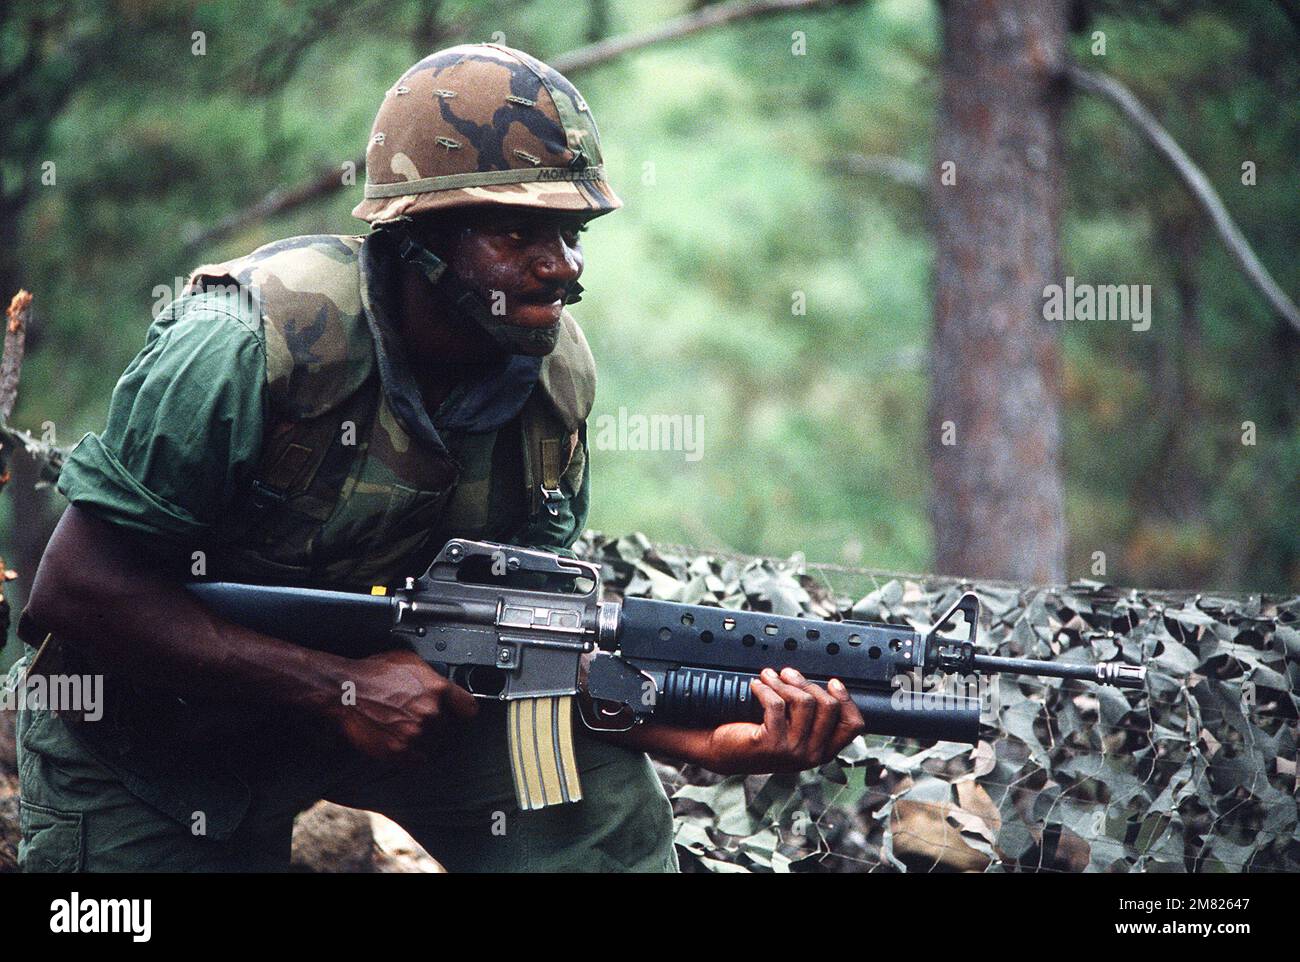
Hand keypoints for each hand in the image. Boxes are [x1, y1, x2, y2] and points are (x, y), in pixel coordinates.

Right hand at [327, 650, 478, 763]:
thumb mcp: (410, 662)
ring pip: (434, 745)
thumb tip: (442, 685)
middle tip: (421, 719)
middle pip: (449, 728)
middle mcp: (431, 712)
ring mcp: (416, 733)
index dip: (462, 711)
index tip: (458, 713)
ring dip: (425, 740)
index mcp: (437, 689)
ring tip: (409, 730)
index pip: (469, 708)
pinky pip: (418, 760)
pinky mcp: (399, 750)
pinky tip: (405, 744)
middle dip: (438, 724)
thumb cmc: (373, 673)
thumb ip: (432, 677)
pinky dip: (414, 755)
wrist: (346, 690)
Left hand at [697, 668, 865, 774]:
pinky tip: (756, 685)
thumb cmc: (758, 737)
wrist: (723, 752)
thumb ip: (811, 717)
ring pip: (804, 702)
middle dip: (808, 683)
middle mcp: (812, 755)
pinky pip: (776, 703)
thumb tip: (820, 683)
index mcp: (823, 751)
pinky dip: (765, 688)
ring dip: (784, 682)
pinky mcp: (772, 743)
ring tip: (769, 676)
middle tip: (788, 674)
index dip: (846, 700)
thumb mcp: (793, 732)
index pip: (853, 725)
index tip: (832, 682)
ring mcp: (793, 751)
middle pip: (829, 707)